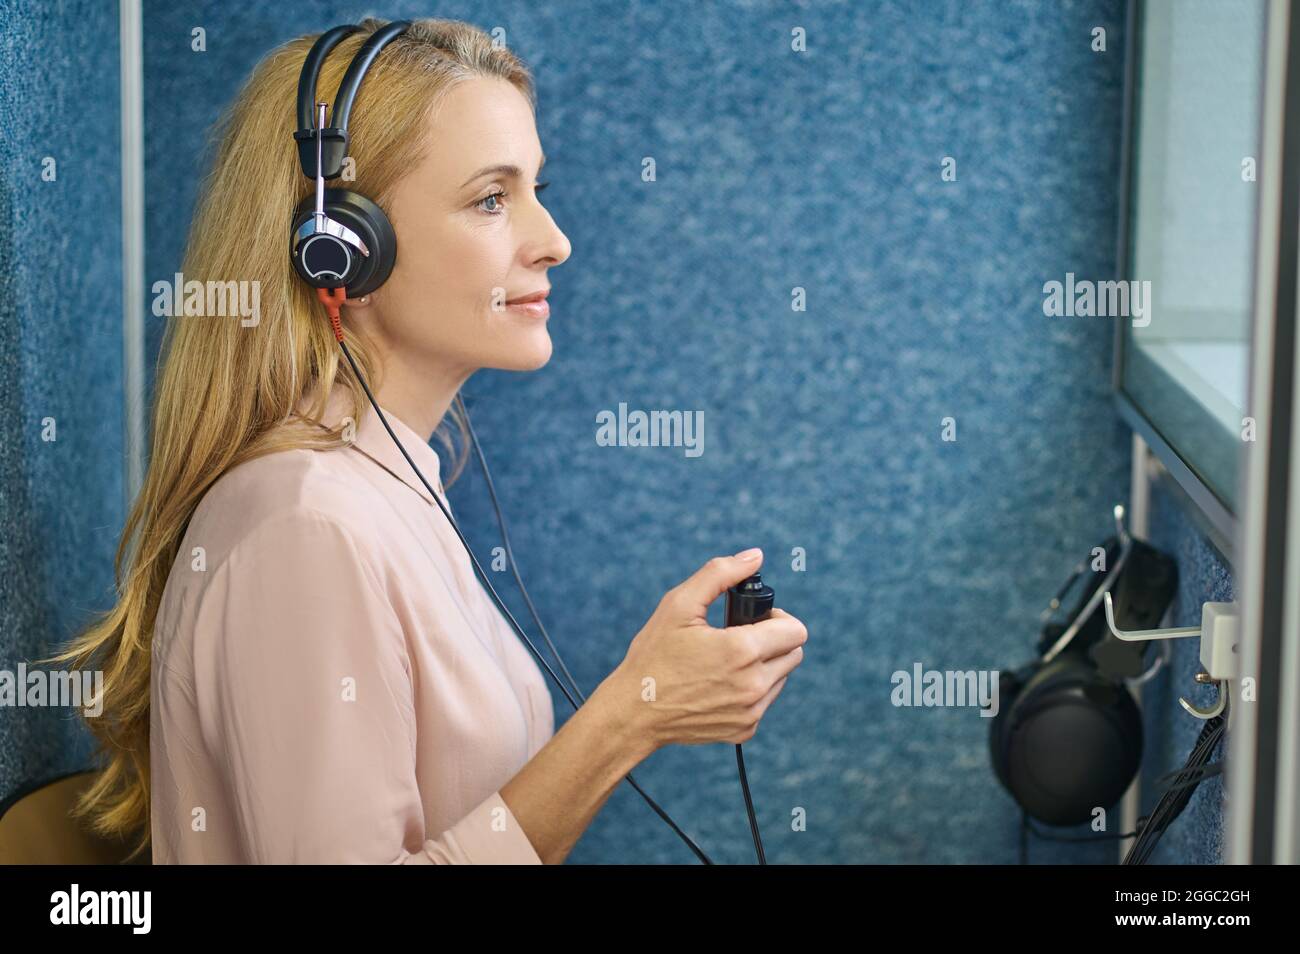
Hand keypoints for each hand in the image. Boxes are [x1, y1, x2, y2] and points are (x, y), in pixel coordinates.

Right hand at [598, 549, 807, 751]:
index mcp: (742, 651)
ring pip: (781, 678)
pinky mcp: (744, 729)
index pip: (796, 631)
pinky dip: (751, 690)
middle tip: (740, 637)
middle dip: (774, 640)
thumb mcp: (679, 604)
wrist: (634, 711)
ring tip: (727, 661)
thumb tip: (755, 556)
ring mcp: (750, 711)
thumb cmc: (653, 655)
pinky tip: (720, 683)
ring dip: (764, 665)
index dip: (778, 618)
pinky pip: (765, 702)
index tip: (755, 619)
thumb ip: (720, 574)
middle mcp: (753, 685)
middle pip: (794, 654)